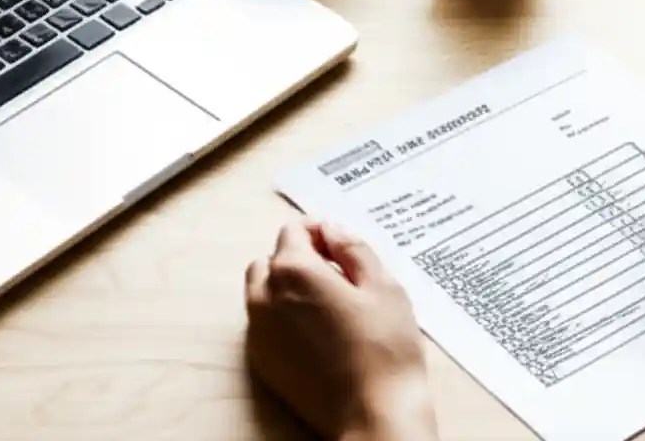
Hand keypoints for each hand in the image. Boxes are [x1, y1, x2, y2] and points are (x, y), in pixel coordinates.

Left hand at [245, 218, 437, 440]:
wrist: (372, 415)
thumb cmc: (385, 349)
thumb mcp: (383, 286)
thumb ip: (353, 248)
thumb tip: (332, 229)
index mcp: (294, 271)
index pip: (294, 230)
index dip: (320, 230)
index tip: (340, 243)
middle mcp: (265, 297)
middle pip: (273, 259)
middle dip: (300, 257)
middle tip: (339, 274)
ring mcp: (258, 331)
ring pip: (262, 291)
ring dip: (287, 286)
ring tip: (327, 303)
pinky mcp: (261, 360)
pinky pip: (263, 324)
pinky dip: (282, 317)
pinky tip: (317, 332)